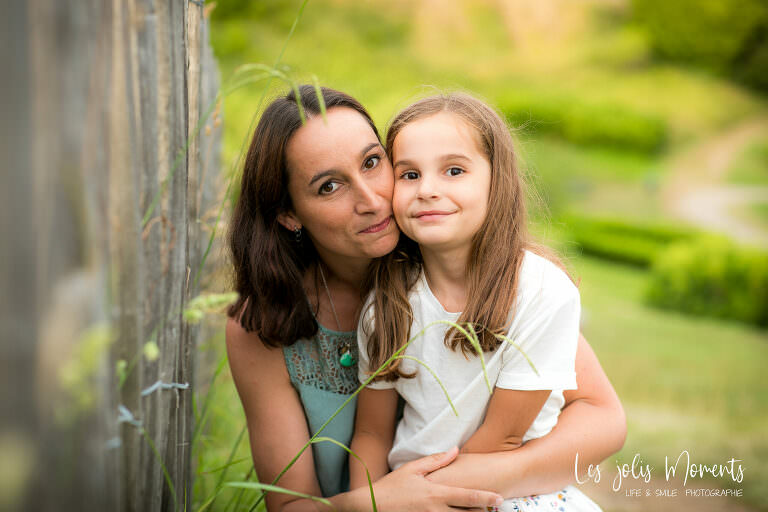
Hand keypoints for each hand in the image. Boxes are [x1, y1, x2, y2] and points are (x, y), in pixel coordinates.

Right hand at [371, 447, 503, 510]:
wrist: (370, 507)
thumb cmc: (391, 487)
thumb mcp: (412, 469)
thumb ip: (437, 460)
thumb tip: (456, 450)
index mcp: (436, 493)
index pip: (468, 496)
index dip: (486, 498)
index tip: (500, 498)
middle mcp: (436, 510)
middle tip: (495, 509)